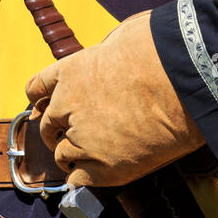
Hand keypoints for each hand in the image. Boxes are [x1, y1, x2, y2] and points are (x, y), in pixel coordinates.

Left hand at [24, 11, 204, 188]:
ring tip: (87, 156)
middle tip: (69, 133)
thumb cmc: (159, 53)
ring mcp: (83, 139)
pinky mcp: (104, 168)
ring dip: (70, 155)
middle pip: (46, 124)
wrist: (180, 84)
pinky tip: (93, 174)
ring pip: (61, 154)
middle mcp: (67, 106)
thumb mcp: (123, 37)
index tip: (47, 105)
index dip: (42, 98)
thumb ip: (105, 53)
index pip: (36, 88)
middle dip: (55, 129)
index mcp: (70, 71)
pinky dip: (82, 178)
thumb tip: (111, 54)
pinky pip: (78, 179)